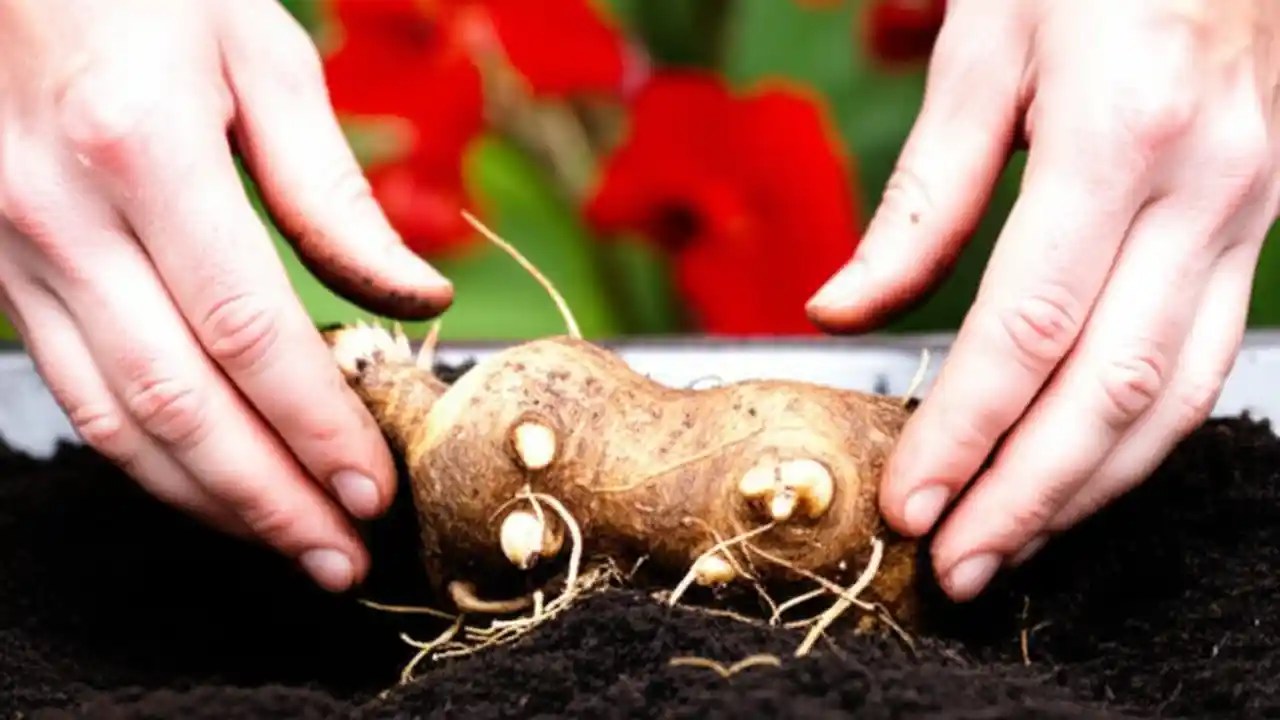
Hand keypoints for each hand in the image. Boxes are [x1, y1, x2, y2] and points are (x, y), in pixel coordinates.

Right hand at [0, 0, 452, 590]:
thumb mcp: (260, 56)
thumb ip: (333, 192)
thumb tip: (414, 299)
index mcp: (143, 152)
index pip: (248, 332)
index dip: (315, 425)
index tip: (374, 486)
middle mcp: (63, 216)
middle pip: (179, 401)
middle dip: (270, 496)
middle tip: (340, 554)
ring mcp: (13, 250)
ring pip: (115, 417)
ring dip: (209, 498)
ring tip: (288, 544)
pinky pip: (75, 389)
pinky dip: (146, 455)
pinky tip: (207, 485)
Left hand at [807, 0, 1279, 600]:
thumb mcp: (984, 47)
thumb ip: (920, 197)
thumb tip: (841, 310)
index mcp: (1122, 136)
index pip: (1028, 331)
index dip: (964, 432)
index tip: (910, 502)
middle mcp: (1206, 187)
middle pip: (1109, 387)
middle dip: (1026, 496)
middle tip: (957, 566)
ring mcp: (1250, 210)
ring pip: (1174, 394)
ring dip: (1089, 490)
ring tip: (1011, 546)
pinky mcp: (1259, 223)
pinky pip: (1205, 357)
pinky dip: (1140, 436)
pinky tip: (1082, 473)